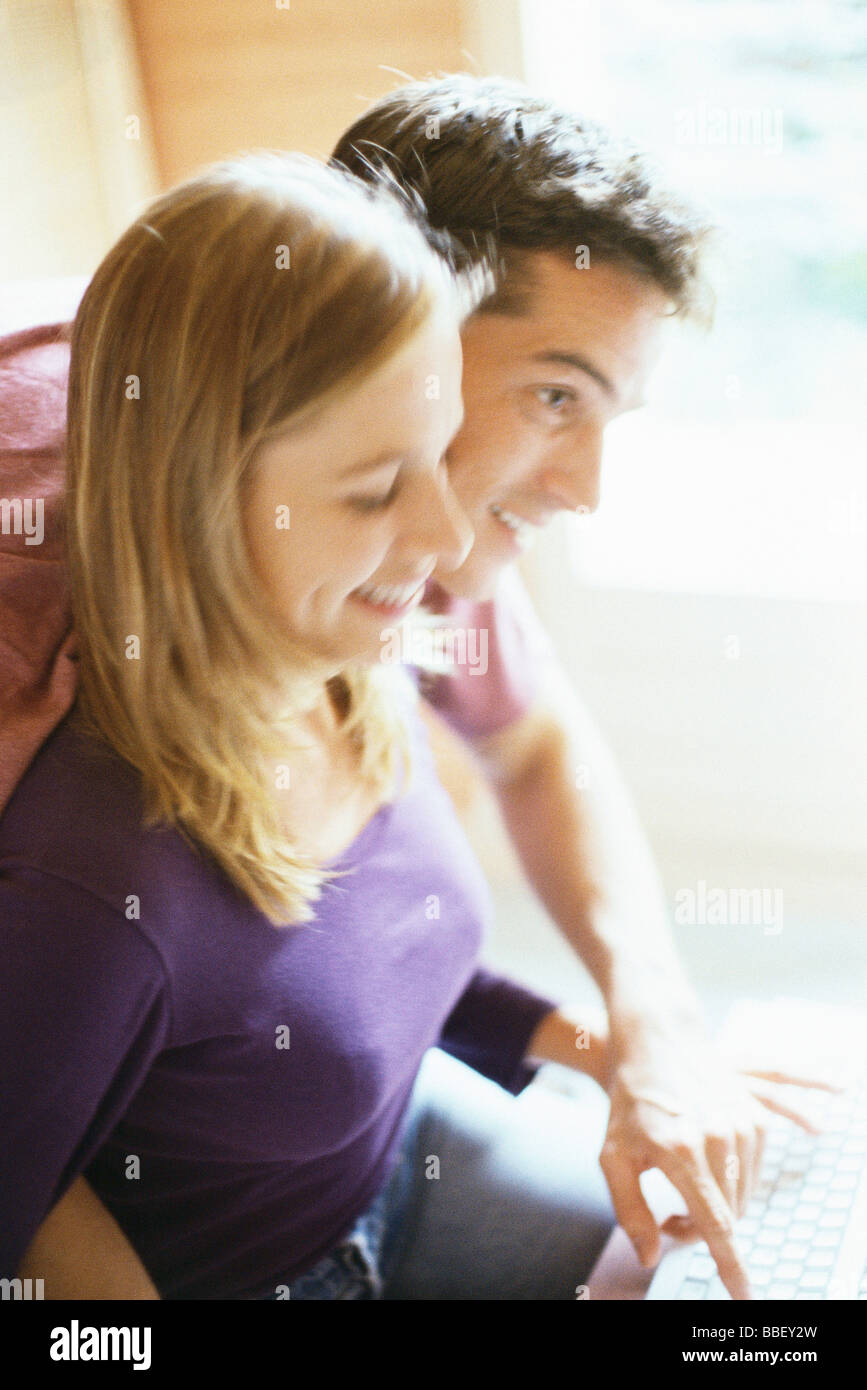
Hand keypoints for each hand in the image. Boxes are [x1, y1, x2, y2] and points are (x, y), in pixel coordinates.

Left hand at [598, 1021, 841, 1300]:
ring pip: (741, 1199)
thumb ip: (630, 1210)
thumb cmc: (630, 1102)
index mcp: (681, 1151)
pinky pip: (752, 1175)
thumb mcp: (613, 1155)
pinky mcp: (757, 1120)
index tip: (742, 1292)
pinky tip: (704, 1165)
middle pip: (726, 1217)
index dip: (729, 1264)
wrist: (659, 1042)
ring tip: (682, 1185)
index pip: (714, 1224)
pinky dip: (732, 1183)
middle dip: (699, 1228)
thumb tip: (650, 1255)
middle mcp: (719, 1138)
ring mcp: (743, 1127)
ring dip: (717, 1206)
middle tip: (668, 1216)